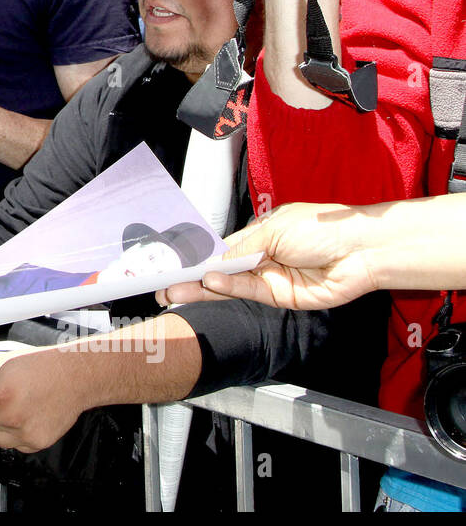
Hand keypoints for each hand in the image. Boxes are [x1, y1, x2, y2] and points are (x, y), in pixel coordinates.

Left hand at [0, 346, 87, 452]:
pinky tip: (24, 416)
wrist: (76, 377)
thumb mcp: (3, 365)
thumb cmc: (41, 366)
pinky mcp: (37, 443)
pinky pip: (12, 445)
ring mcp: (26, 433)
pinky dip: (12, 434)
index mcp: (1, 394)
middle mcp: (13, 417)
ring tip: (11, 408)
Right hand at [159, 202, 377, 311]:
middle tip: (163, 286)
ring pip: (229, 285)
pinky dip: (228, 287)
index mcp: (260, 234)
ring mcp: (270, 278)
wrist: (361, 249)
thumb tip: (213, 260)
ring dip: (203, 287)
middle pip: (221, 270)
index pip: (221, 248)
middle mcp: (262, 257)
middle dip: (193, 277)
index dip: (198, 257)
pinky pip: (249, 292)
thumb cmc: (321, 227)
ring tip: (175, 290)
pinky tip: (210, 282)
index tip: (172, 263)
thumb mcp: (272, 229)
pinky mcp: (281, 297)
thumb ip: (240, 247)